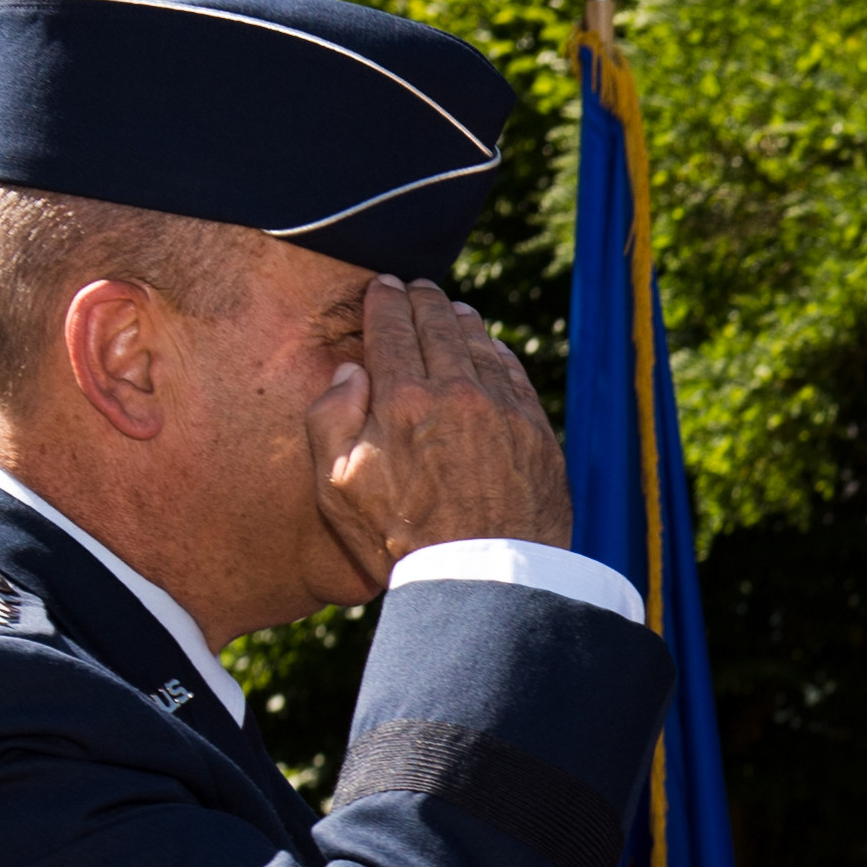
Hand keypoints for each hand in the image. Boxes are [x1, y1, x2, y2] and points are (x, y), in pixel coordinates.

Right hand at [311, 277, 567, 581]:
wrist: (483, 580)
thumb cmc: (399, 541)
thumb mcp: (337, 487)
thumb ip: (330, 419)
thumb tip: (351, 370)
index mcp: (401, 400)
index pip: (391, 329)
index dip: (385, 301)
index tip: (383, 286)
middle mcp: (456, 393)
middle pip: (439, 327)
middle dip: (424, 301)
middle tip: (417, 288)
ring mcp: (503, 411)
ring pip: (481, 345)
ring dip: (463, 321)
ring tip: (453, 310)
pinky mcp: (537, 432)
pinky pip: (516, 376)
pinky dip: (499, 354)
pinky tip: (491, 349)